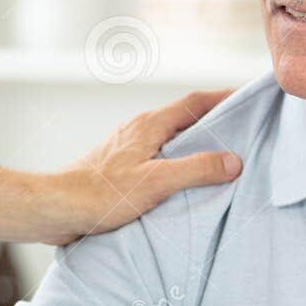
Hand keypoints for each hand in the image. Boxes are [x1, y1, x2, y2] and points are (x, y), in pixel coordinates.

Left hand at [46, 89, 241, 244]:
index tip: (248, 97)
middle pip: (183, 118)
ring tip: (220, 156)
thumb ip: (196, 170)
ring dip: (194, 142)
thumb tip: (233, 161)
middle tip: (243, 129)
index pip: (194, 102)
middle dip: (214, 121)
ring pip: (169, 137)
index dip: (223, 97)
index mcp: (149, 126)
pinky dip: (176, 160)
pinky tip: (182, 179)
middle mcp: (138, 130)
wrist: (57, 208)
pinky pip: (157, 155)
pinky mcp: (118, 166)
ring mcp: (127, 147)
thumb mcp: (157, 182)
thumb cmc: (101, 195)